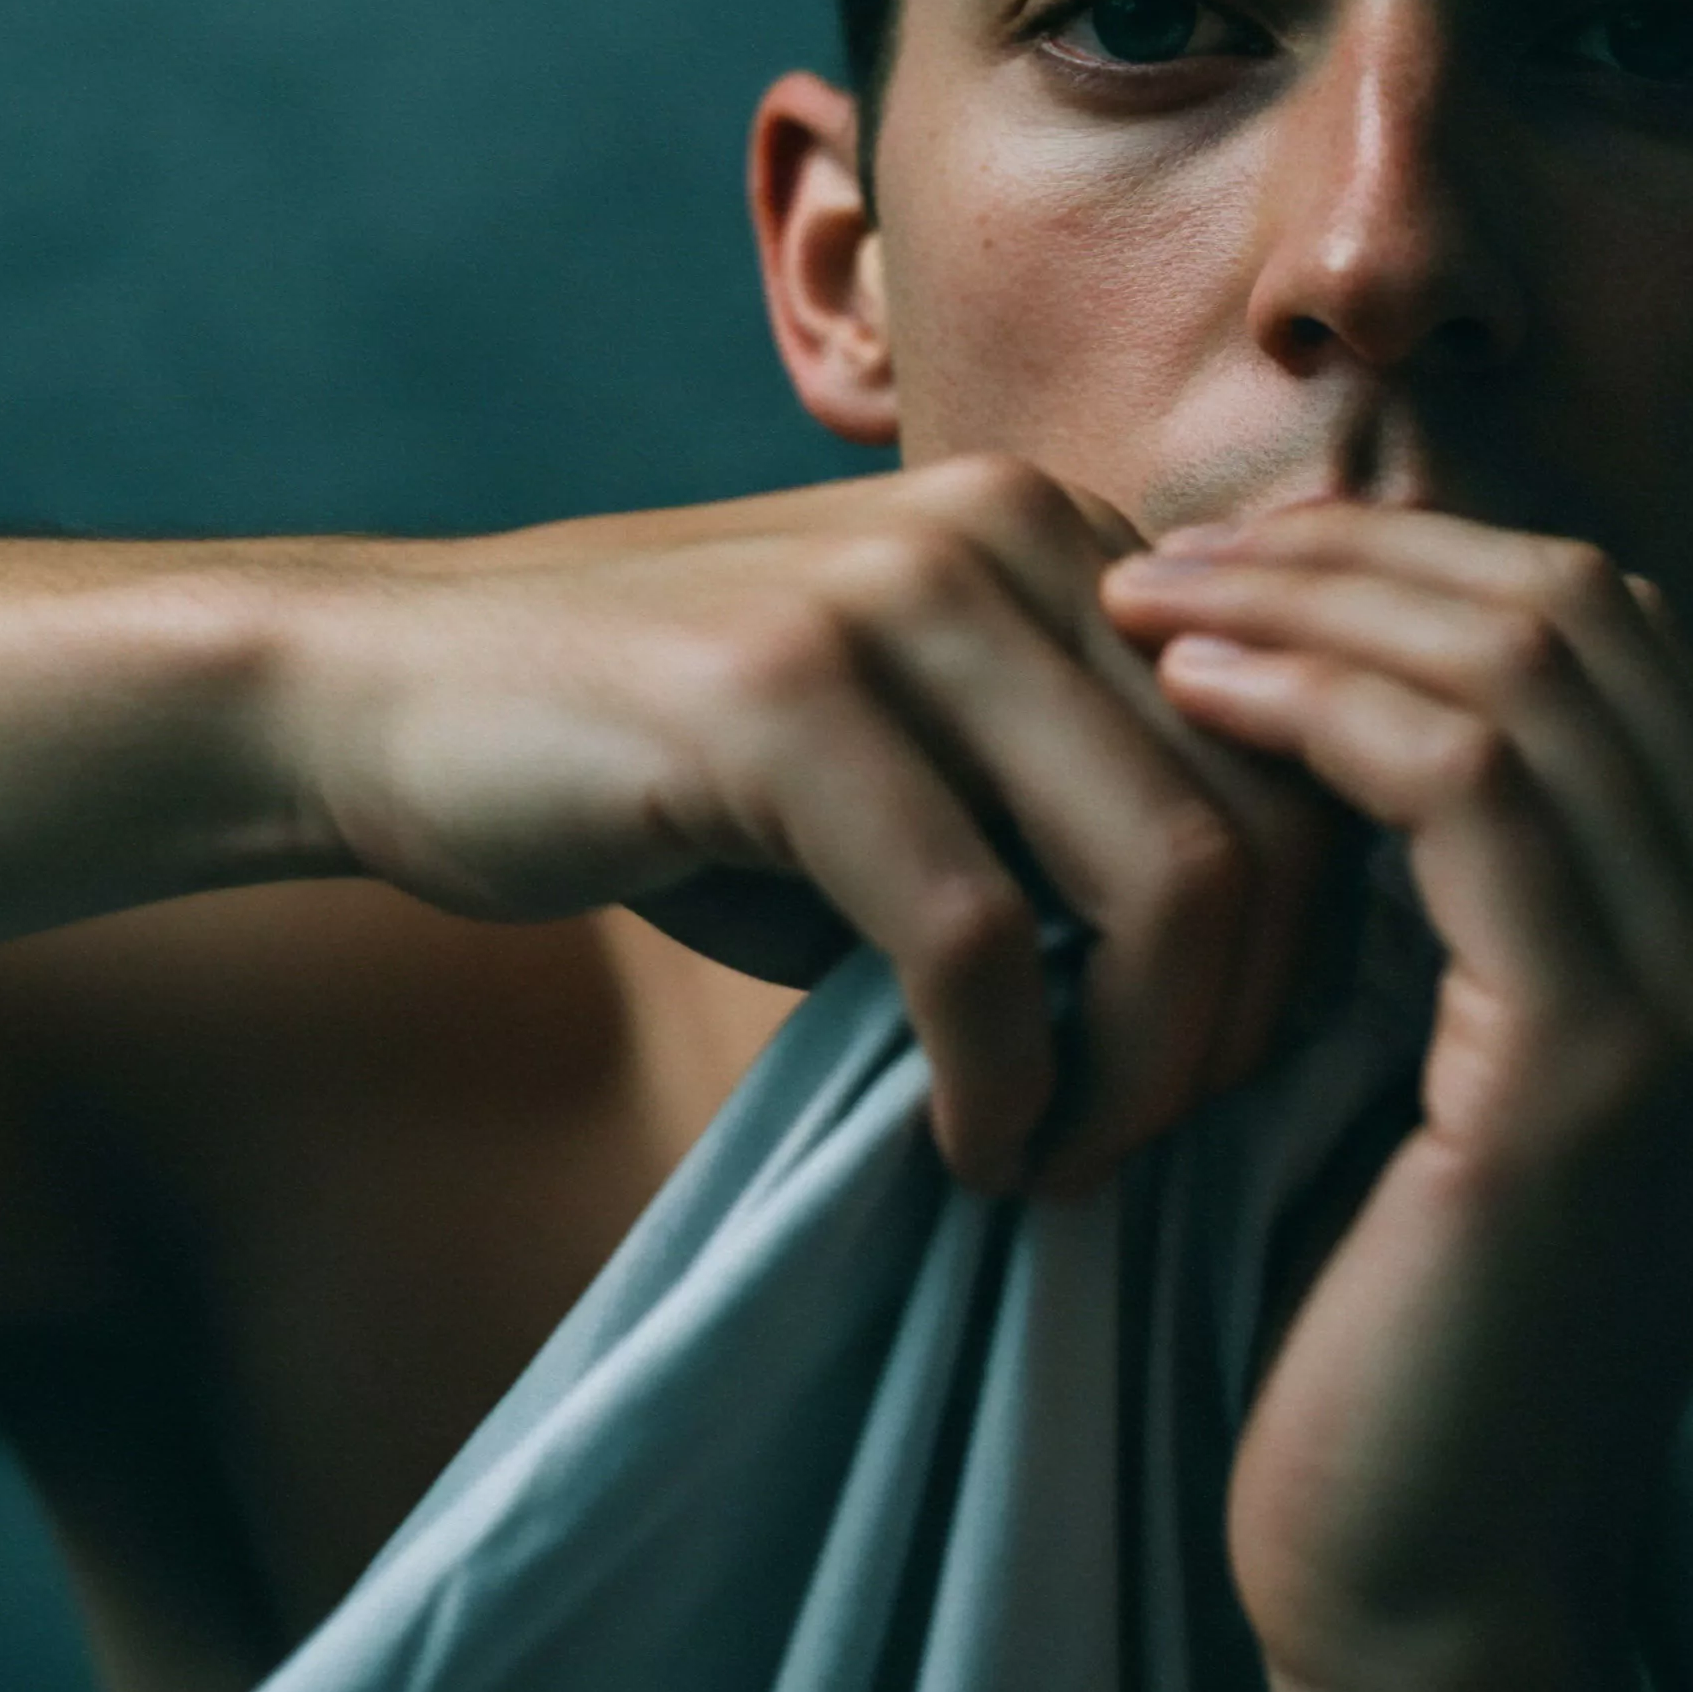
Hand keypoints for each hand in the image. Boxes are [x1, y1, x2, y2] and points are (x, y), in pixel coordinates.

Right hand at [291, 461, 1332, 1187]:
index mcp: (1066, 533)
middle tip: (1156, 1152)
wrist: (387, 693)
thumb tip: (1246, 1003)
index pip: (1297, 748)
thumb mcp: (904, 772)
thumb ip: (1067, 832)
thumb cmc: (668, 770)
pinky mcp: (782, 694)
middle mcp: (1009, 529)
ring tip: (1065, 1162)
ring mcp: (897, 596)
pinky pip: (977, 932)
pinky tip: (969, 1149)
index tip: (1222, 1081)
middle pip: (1266, 818)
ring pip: (1159, 875)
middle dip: (1243, 1030)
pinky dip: (1003, 1081)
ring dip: (1142, 1072)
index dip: (1304, 946)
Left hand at [1104, 502, 1692, 1691]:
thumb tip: (1324, 682)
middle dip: (1358, 555)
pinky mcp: (1608, 1067)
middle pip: (1586, 613)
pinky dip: (1316, 703)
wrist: (1433, 1601)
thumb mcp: (1440, 1063)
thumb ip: (1447, 893)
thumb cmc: (1394, 1338)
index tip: (1231, 567)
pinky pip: (1467, 786)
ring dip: (1314, 608)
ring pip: (1529, 669)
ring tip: (1144, 609)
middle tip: (1163, 560)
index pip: (1615, 633)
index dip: (1418, 561)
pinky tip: (1186, 700)